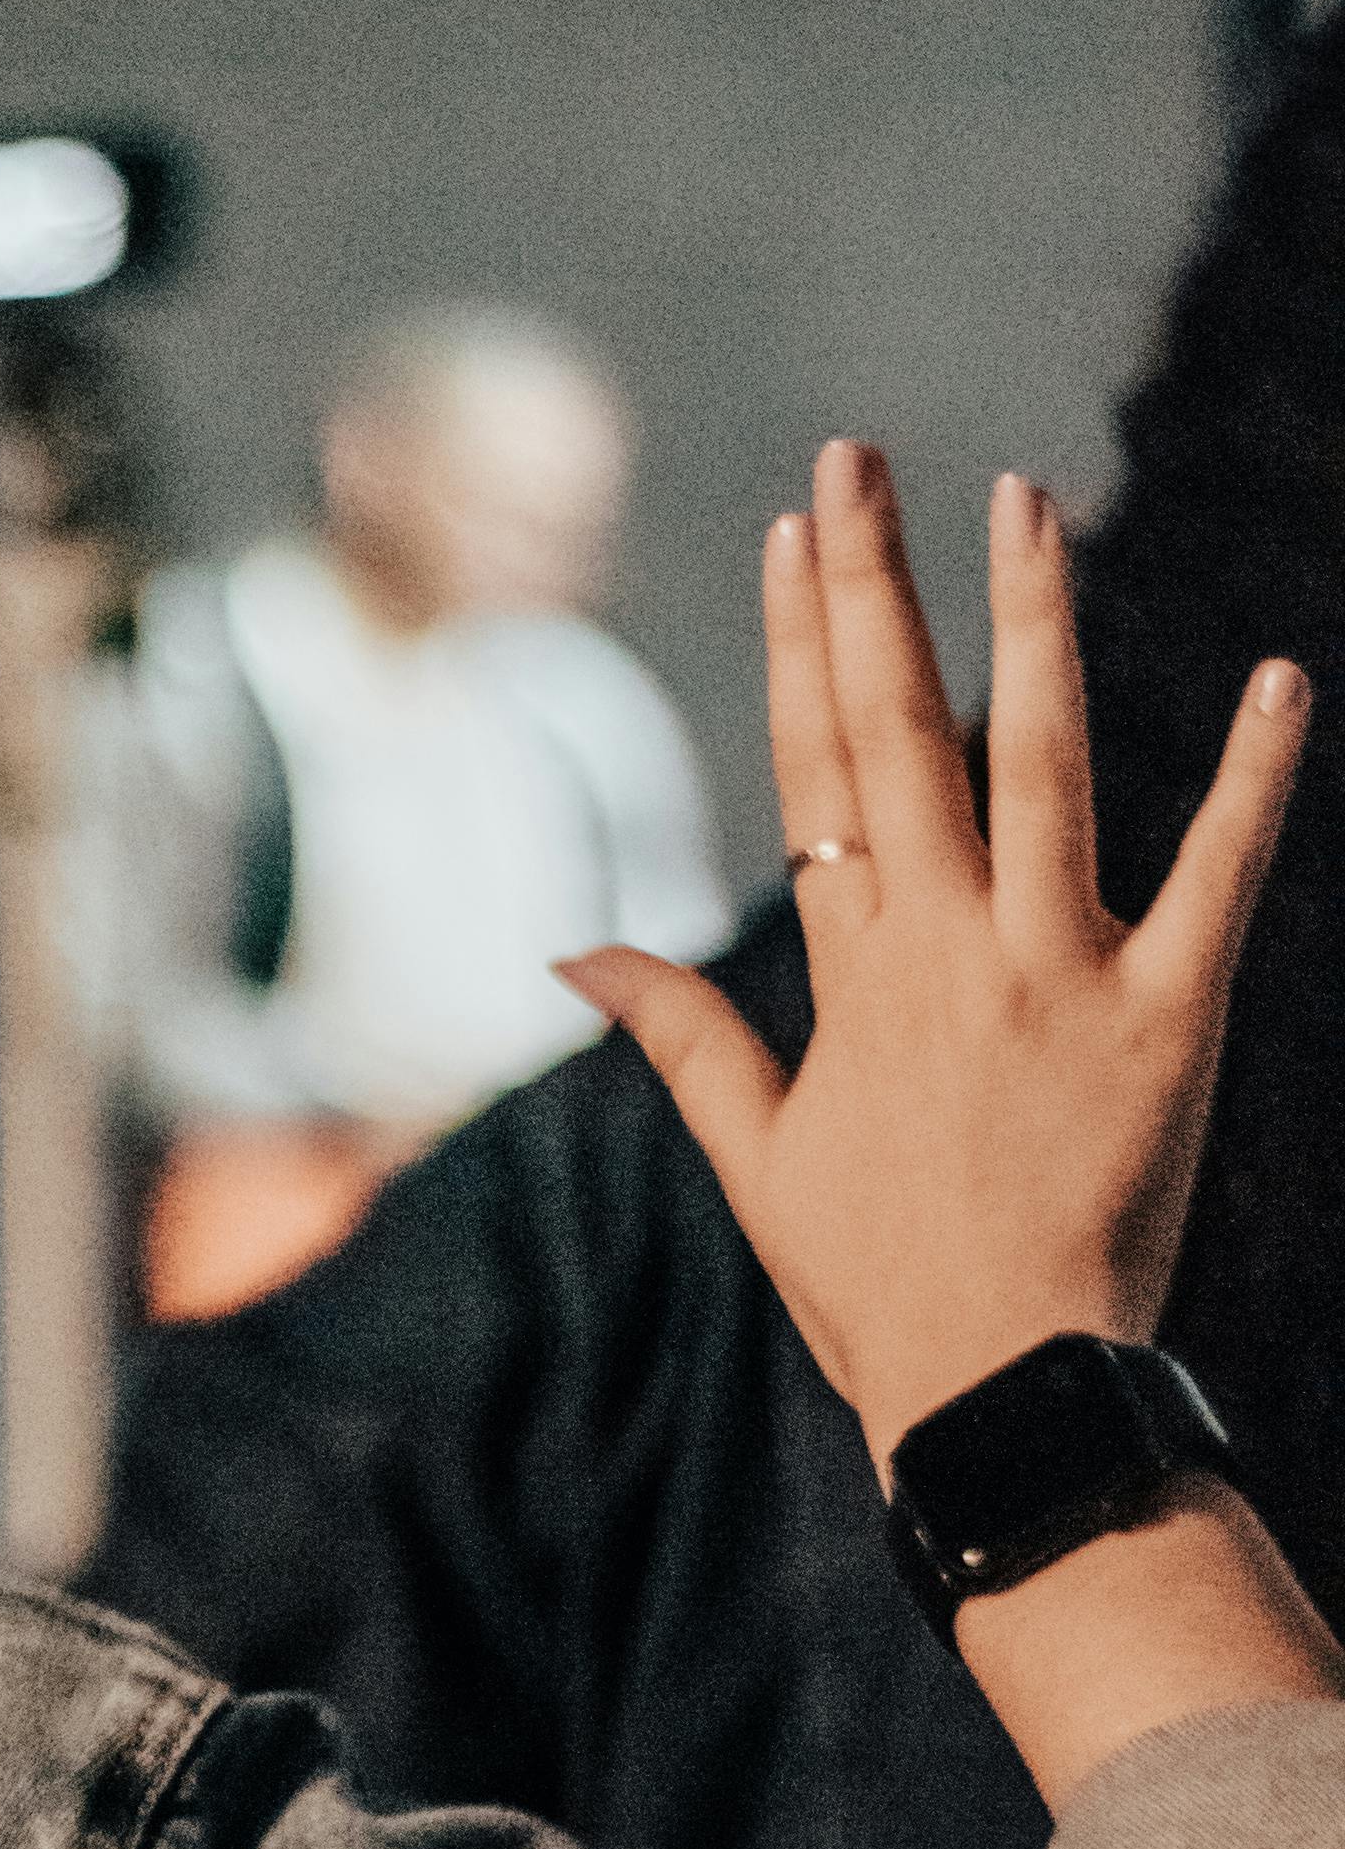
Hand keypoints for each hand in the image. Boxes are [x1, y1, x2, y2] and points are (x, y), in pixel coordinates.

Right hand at [557, 439, 1305, 1467]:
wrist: (1003, 1387)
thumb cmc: (878, 1286)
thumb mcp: (760, 1161)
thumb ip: (683, 1040)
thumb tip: (574, 961)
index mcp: (852, 978)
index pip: (816, 771)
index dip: (805, 643)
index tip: (796, 533)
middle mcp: (947, 950)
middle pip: (900, 733)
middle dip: (878, 586)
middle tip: (865, 461)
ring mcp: (1059, 974)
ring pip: (1044, 764)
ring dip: (1034, 625)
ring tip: (1028, 502)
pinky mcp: (1169, 1016)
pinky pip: (1219, 873)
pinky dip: (1255, 776)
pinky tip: (1280, 675)